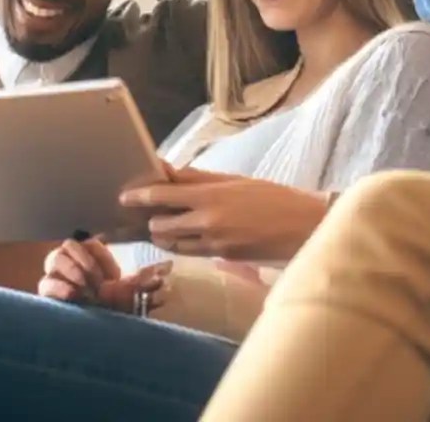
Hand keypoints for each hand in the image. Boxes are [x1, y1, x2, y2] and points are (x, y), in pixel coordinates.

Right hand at [37, 236, 171, 314]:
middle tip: (97, 281)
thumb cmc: (113, 314)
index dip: (100, 255)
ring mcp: (57, 279)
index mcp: (92, 262)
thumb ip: (143, 282)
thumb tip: (167, 267)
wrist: (97, 342)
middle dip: (84, 261)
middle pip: (68, 246)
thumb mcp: (129, 297)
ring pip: (54, 259)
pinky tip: (73, 296)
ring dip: (71, 270)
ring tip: (85, 287)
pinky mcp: (47, 297)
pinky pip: (45, 283)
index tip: (112, 274)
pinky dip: (58, 287)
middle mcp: (72, 266)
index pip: (90, 243)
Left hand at [118, 167, 327, 259]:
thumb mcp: (235, 181)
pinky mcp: (222, 258)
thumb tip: (168, 171)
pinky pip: (190, 252)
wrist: (305, 228)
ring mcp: (214, 243)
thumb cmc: (273, 198)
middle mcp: (208, 221)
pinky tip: (180, 237)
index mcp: (212, 195)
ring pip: (172, 242)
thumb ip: (199, 178)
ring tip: (159, 226)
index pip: (164, 194)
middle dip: (150, 221)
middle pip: (162, 224)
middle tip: (142, 215)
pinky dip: (180, 244)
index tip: (125, 197)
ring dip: (162, 235)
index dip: (140, 197)